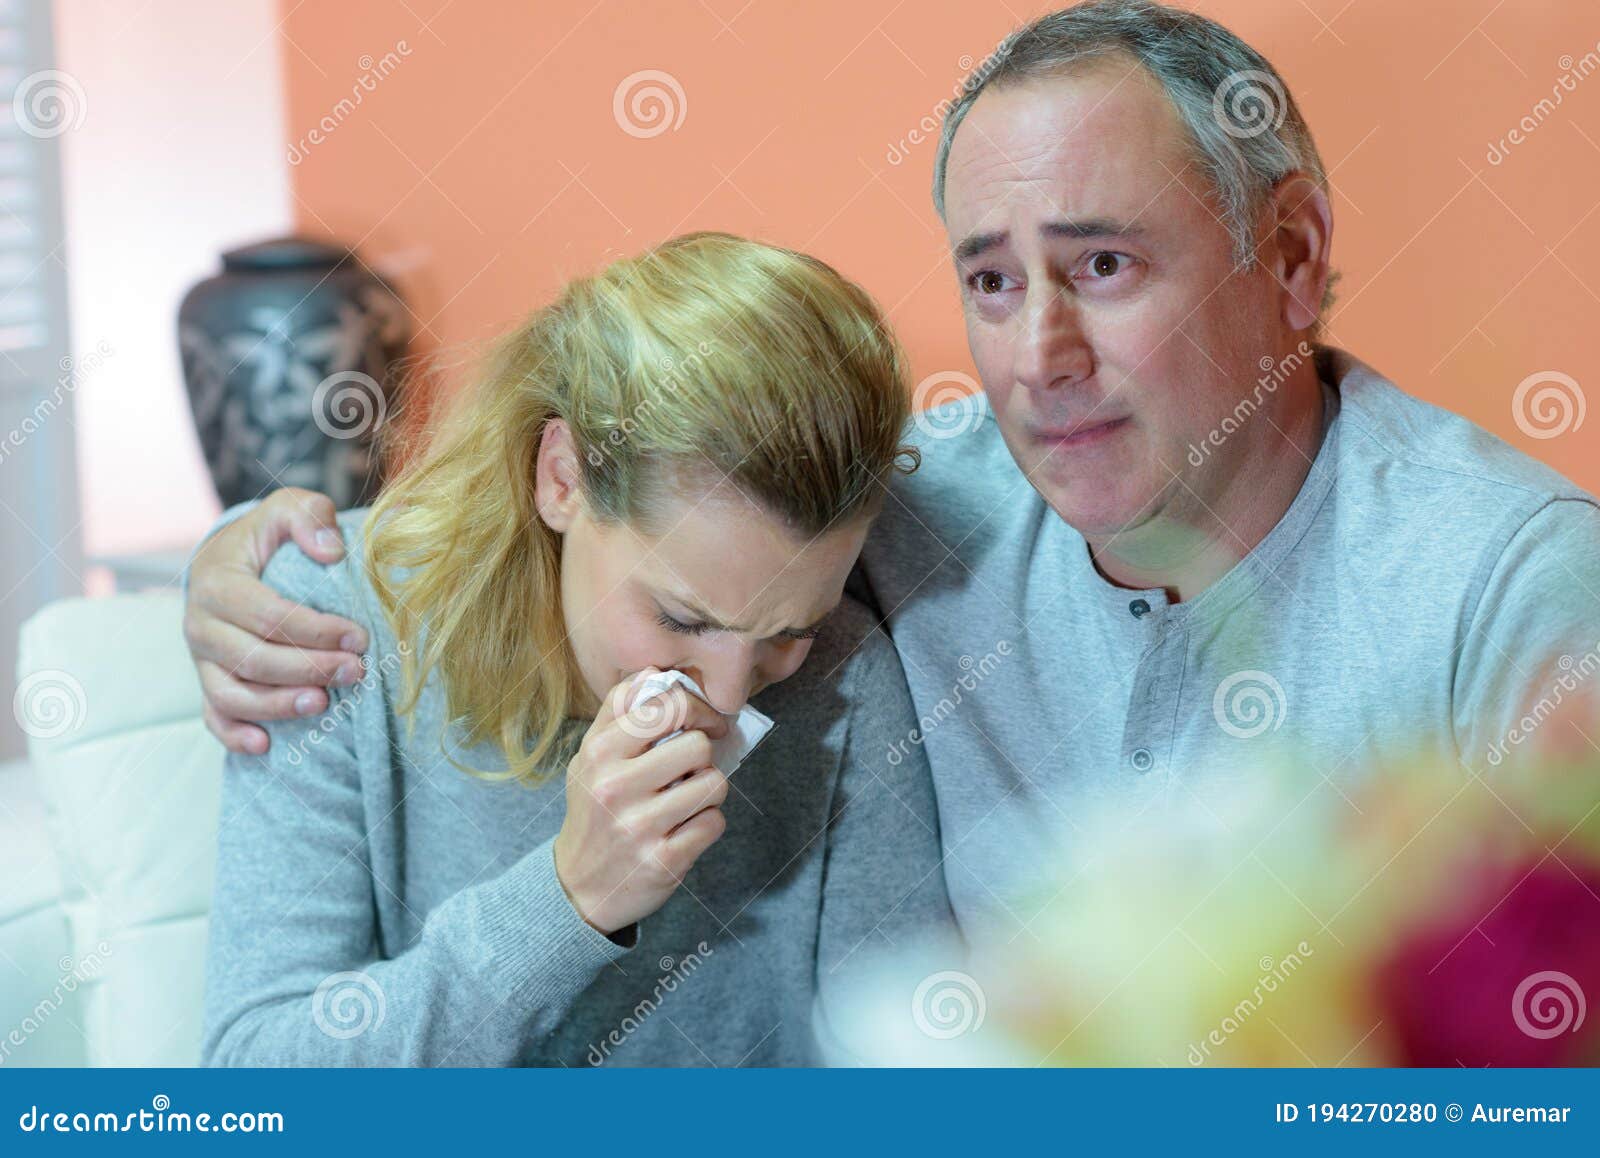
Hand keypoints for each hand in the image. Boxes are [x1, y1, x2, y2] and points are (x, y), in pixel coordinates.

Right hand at [183, 487, 369, 755]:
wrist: (230, 559)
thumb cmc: (268, 536)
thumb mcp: (288, 509)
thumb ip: (309, 516)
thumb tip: (331, 551)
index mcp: (218, 583)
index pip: (267, 615)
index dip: (315, 630)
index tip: (359, 637)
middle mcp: (201, 625)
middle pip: (252, 658)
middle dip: (308, 669)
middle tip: (355, 672)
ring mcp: (201, 659)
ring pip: (230, 694)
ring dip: (276, 705)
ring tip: (322, 705)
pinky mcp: (208, 681)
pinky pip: (214, 716)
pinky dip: (234, 735)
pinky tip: (266, 745)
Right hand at [553, 668, 732, 934]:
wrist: (577, 888)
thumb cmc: (594, 812)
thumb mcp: (590, 759)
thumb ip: (619, 714)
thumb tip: (655, 672)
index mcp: (599, 752)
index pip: (665, 704)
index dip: (697, 708)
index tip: (703, 723)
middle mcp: (616, 786)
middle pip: (697, 744)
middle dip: (703, 755)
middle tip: (691, 768)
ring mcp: (640, 826)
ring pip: (713, 783)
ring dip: (708, 791)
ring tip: (685, 800)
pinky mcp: (664, 860)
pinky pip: (714, 822)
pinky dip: (707, 823)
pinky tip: (685, 829)